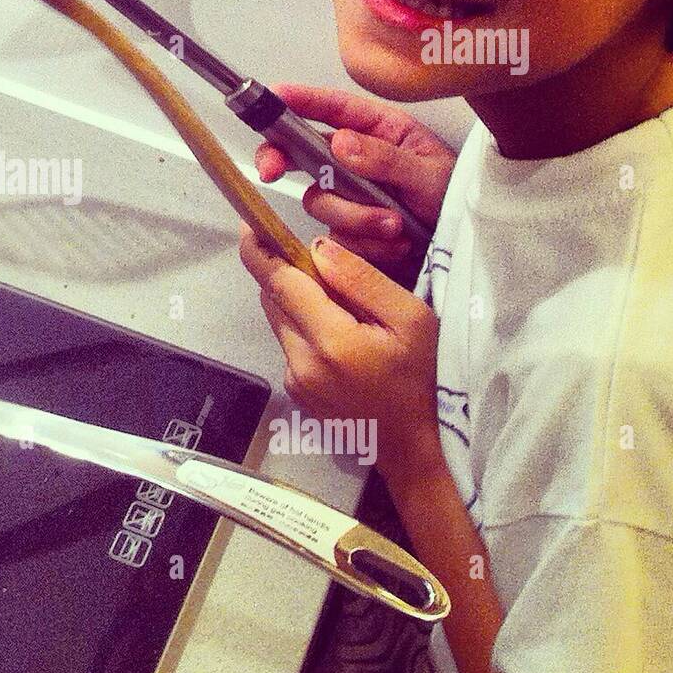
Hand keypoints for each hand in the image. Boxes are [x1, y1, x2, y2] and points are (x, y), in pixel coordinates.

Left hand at [238, 226, 443, 489]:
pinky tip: (343, 338)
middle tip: (325, 265)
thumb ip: (361, 280)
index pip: (279, 283)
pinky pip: (290, 342)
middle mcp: (301, 362)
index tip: (249, 226)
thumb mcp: (410, 319)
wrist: (415, 447)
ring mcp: (294, 379)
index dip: (260, 250)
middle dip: (290, 273)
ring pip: (279, 319)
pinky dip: (306, 327)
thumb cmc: (422, 380)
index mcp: (330, 342)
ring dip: (299, 301)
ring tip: (345, 307)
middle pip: (274, 298)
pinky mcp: (295, 389)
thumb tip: (318, 248)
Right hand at [254, 83, 457, 283]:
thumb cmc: (455, 200)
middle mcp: (357, 161)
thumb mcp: (429, 173)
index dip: (299, 100)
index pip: (333, 109)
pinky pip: (337, 237)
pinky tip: (396, 243)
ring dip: (355, 216)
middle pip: (302, 152)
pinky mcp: (350, 231)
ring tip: (395, 225)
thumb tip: (340, 142)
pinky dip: (366, 243)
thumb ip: (386, 158)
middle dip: (282, 159)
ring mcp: (350, 197)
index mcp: (379, 132)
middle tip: (272, 170)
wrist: (464, 248)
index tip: (271, 98)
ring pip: (319, 201)